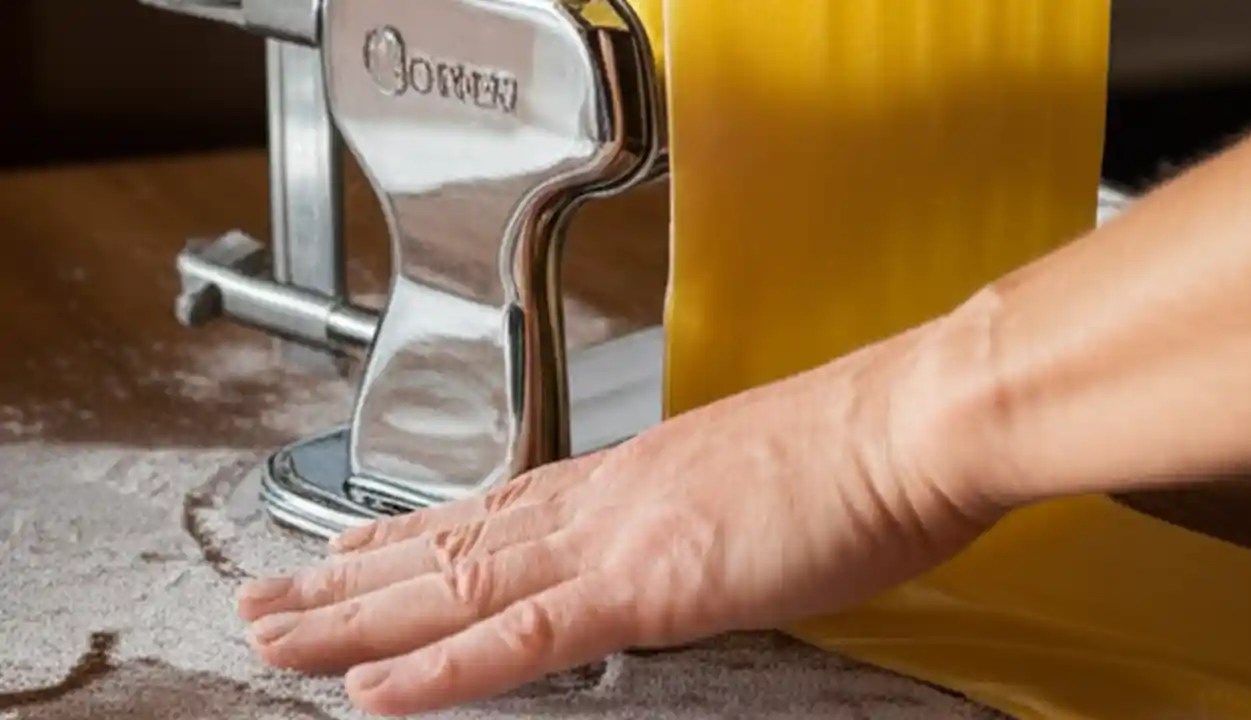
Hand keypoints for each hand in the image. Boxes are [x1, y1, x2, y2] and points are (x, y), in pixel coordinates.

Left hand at [236, 319, 1000, 716]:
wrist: (907, 423)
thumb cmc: (858, 452)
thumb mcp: (757, 481)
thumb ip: (698, 515)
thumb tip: (686, 538)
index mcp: (626, 476)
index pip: (494, 509)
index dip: (412, 534)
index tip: (354, 549)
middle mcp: (598, 499)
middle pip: (450, 544)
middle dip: (351, 580)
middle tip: (270, 597)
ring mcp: (612, 540)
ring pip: (454, 586)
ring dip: (356, 619)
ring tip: (277, 634)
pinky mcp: (644, 585)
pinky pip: (519, 637)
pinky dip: (439, 668)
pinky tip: (372, 692)